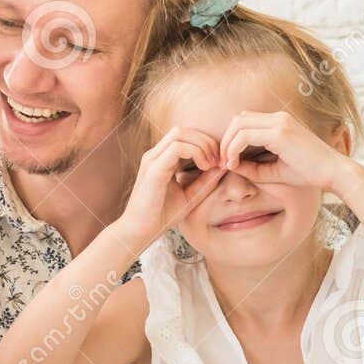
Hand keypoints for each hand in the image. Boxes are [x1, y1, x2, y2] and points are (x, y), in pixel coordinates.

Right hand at [118, 128, 225, 245]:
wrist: (140, 232)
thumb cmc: (161, 216)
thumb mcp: (190, 195)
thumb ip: (205, 180)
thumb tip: (223, 165)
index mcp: (160, 159)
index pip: (184, 136)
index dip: (205, 143)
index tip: (219, 161)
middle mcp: (154, 155)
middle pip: (182, 130)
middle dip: (205, 141)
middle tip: (219, 160)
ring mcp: (152, 160)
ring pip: (179, 134)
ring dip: (201, 145)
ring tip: (212, 164)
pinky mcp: (153, 169)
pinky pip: (177, 148)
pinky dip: (196, 153)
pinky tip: (204, 168)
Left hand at [218, 111, 351, 190]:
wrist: (334, 173)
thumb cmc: (309, 173)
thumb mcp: (274, 170)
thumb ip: (253, 167)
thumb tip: (231, 166)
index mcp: (279, 122)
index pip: (244, 121)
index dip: (231, 139)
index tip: (228, 161)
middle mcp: (278, 117)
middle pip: (237, 119)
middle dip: (225, 140)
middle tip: (222, 163)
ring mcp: (279, 122)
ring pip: (238, 125)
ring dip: (227, 145)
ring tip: (227, 165)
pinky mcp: (279, 133)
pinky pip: (245, 136)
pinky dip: (233, 150)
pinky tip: (234, 165)